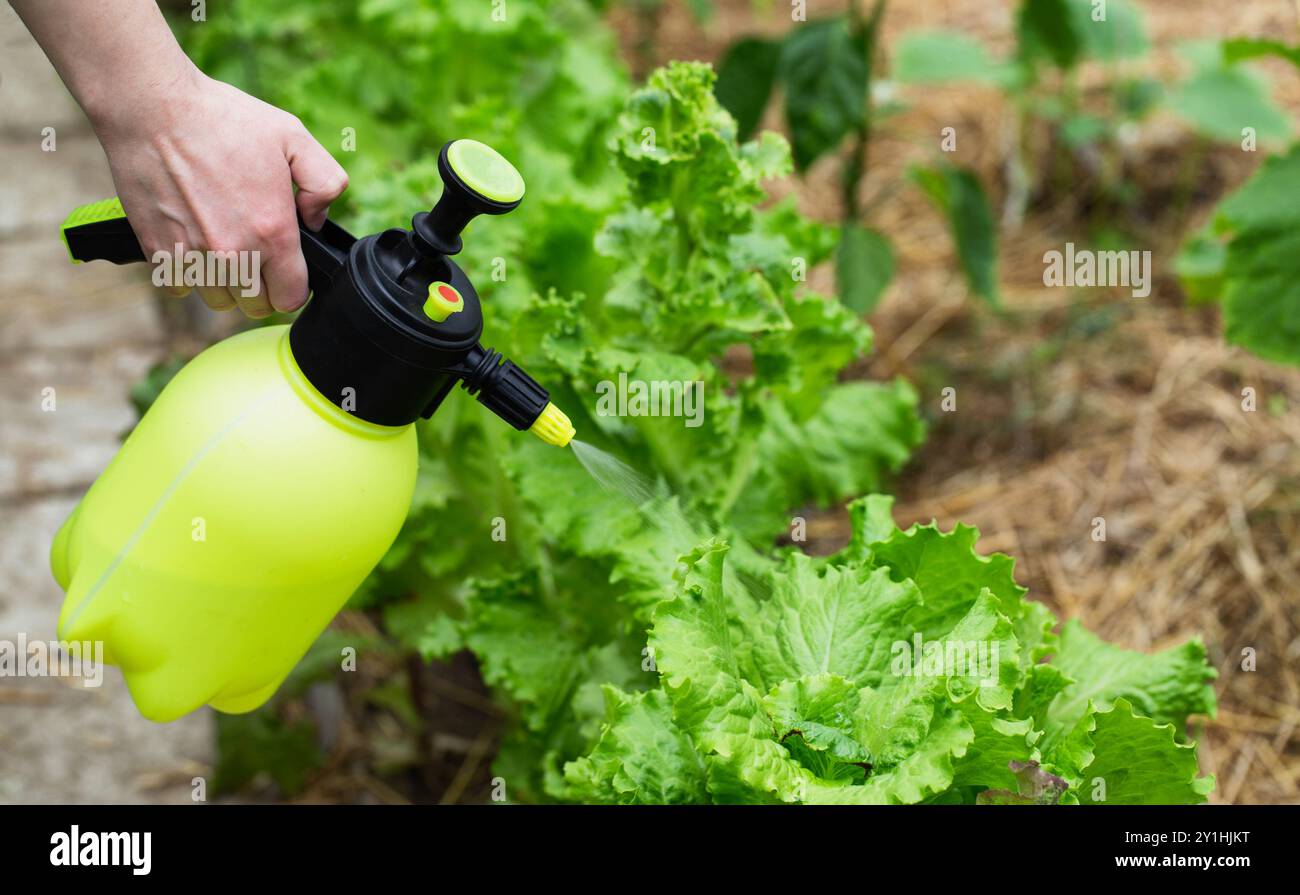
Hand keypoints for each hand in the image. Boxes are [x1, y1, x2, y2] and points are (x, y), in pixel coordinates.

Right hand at [92, 68, 347, 316]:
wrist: (152, 106)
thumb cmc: (223, 119)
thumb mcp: (294, 137)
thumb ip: (324, 182)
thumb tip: (316, 220)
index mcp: (273, 232)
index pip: (291, 297)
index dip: (293, 286)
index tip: (287, 268)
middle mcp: (234, 253)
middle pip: (256, 306)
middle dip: (262, 287)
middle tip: (257, 254)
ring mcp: (193, 256)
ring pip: (219, 301)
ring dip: (225, 283)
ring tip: (224, 247)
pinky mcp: (157, 250)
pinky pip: (179, 287)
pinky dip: (187, 274)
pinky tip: (192, 243)